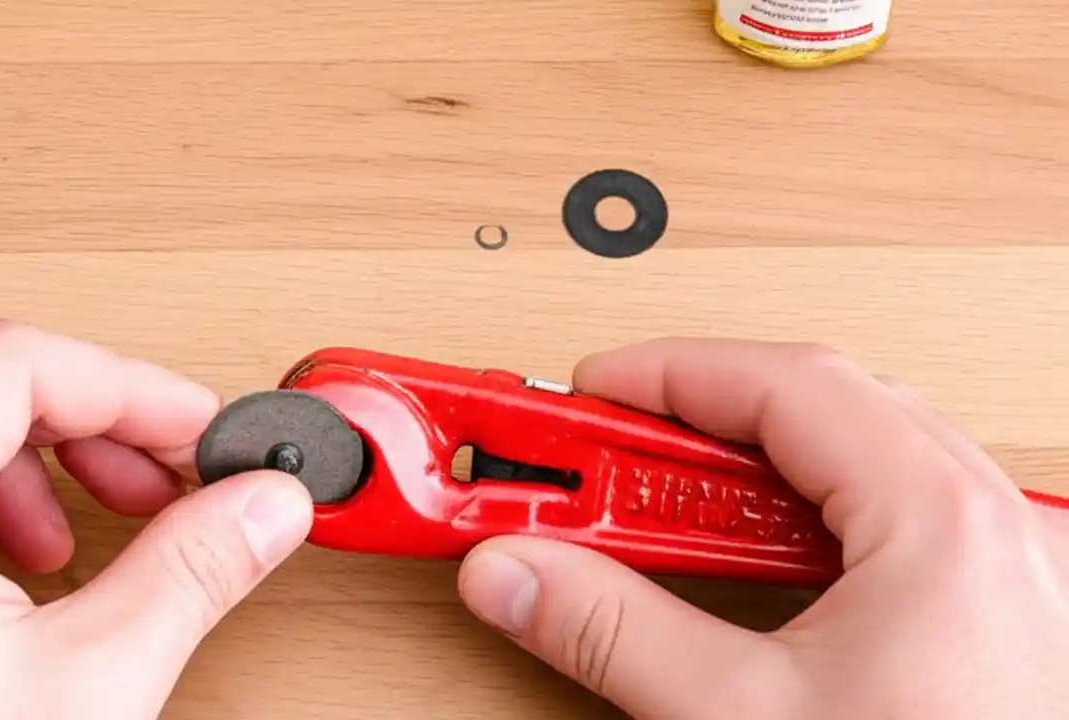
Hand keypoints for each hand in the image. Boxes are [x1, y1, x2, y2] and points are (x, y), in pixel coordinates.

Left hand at [0, 309, 312, 718]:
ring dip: (46, 442)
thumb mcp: (88, 689)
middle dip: (92, 406)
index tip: (197, 430)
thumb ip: (191, 571)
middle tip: (167, 462)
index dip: (129, 385)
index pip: (14, 362)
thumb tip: (265, 504)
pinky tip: (39, 554)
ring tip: (111, 510)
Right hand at [457, 339, 1068, 718]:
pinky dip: (809, 510)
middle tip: (599, 460)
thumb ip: (614, 635)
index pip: (784, 383)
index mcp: (943, 522)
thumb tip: (520, 573)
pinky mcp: (999, 610)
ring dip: (749, 467)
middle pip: (821, 406)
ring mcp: (1008, 567)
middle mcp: (991, 526)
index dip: (668, 375)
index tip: (587, 398)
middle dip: (694, 420)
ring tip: (659, 507)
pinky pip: (897, 512)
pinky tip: (757, 553)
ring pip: (862, 455)